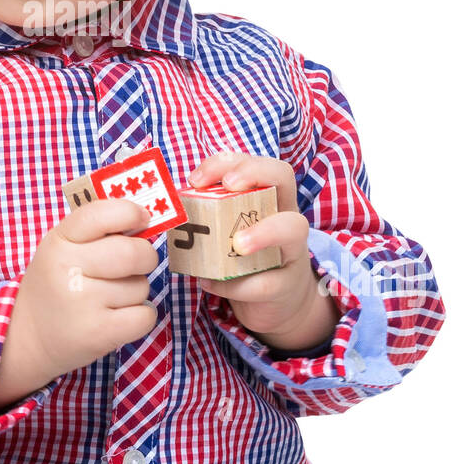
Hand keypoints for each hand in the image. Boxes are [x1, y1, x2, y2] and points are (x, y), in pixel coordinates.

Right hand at [11, 198, 160, 381]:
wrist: (27, 337)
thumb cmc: (56, 285)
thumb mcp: (61, 249)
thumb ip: (96, 231)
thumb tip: (145, 218)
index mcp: (59, 242)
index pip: (101, 214)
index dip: (130, 212)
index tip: (142, 218)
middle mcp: (68, 270)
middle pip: (132, 253)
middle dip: (145, 257)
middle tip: (137, 264)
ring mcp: (83, 303)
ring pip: (141, 286)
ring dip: (136, 291)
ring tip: (110, 299)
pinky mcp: (99, 333)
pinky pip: (146, 315)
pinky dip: (141, 316)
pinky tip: (118, 317)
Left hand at [186, 150, 340, 353]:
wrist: (278, 302)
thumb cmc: (247, 258)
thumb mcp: (231, 232)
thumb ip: (210, 216)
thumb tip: (171, 209)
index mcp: (268, 197)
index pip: (256, 161)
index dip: (231, 162)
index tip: (197, 179)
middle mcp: (285, 215)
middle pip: (284, 176)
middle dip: (253, 172)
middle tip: (229, 185)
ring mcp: (292, 249)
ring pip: (292, 229)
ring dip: (263, 232)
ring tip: (238, 245)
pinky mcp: (287, 285)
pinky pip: (267, 283)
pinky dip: (236, 285)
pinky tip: (211, 283)